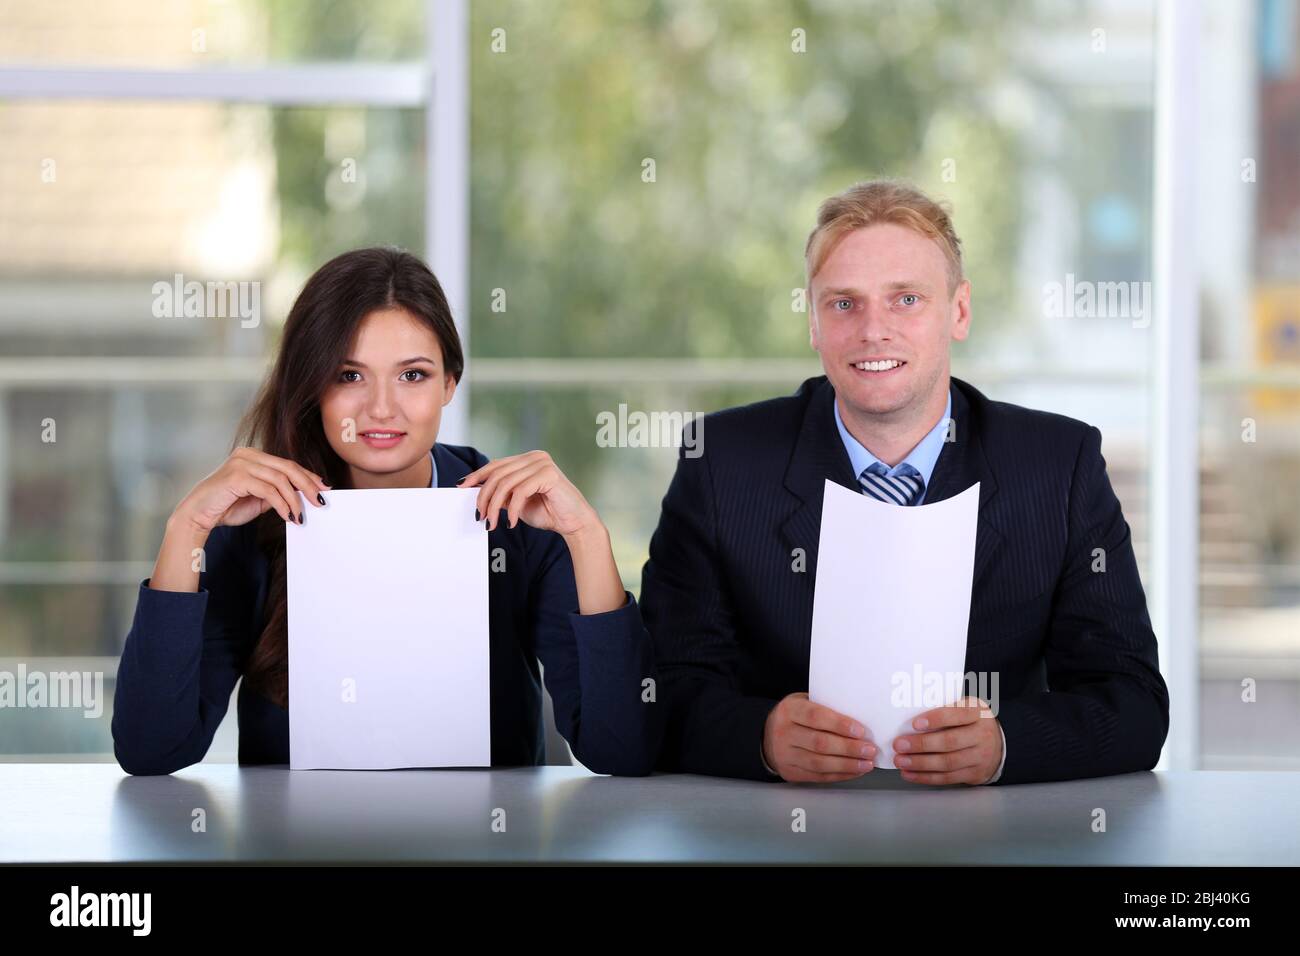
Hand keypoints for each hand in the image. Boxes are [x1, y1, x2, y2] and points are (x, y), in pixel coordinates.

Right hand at [174, 446, 330, 532]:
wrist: (197, 516)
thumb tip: (303, 495)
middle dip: (308, 485)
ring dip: (295, 499)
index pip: (287, 464)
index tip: (323, 489)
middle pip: (288, 467)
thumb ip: (277, 493)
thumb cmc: (226, 507)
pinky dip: (282, 504)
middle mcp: (248, 454)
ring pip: (280, 479)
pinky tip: (288, 516)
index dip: (308, 476)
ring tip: (301, 515)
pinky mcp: (236, 476)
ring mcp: (241, 463)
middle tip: (321, 501)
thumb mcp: (258, 499)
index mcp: (253, 456)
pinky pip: (269, 490)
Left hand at [459, 450, 599, 537]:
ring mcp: (542, 463)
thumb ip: (501, 494)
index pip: (496, 465)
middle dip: (484, 497)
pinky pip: (520, 491)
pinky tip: (513, 523)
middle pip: (497, 474)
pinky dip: (513, 510)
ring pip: (505, 483)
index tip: (461, 487)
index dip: (476, 476)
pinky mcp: (548, 474)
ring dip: (495, 507)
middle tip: (480, 516)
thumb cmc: (548, 513)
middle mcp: (535, 456)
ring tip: (492, 523)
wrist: (575, 524)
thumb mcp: (517, 502)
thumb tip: (475, 492)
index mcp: (527, 459)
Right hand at [762, 692, 877, 782]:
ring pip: (820, 763)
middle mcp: (784, 733)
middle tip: (869, 749)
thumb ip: (825, 707)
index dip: (839, 724)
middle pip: (820, 743)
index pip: (815, 717)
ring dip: (847, 765)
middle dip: (849, 748)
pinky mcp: (791, 772)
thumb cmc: (795, 717)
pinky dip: (840, 775)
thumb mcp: (803, 702)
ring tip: (867, 763)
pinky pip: (819, 776)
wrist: (768, 737)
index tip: (861, 731)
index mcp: (789, 710)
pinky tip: (855, 771)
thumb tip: (861, 715)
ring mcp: (785, 755)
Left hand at [892, 696, 1003, 784]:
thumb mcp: (964, 707)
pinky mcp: (975, 774)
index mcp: (976, 712)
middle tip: (900, 744)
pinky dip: (926, 777)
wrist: (998, 744)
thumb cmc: (970, 721)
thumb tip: (906, 712)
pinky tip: (910, 773)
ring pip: (948, 762)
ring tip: (901, 760)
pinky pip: (948, 777)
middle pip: (950, 741)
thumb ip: (943, 708)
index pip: (958, 714)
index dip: (936, 719)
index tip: (915, 723)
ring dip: (920, 763)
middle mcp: (982, 734)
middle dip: (922, 744)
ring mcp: (980, 756)